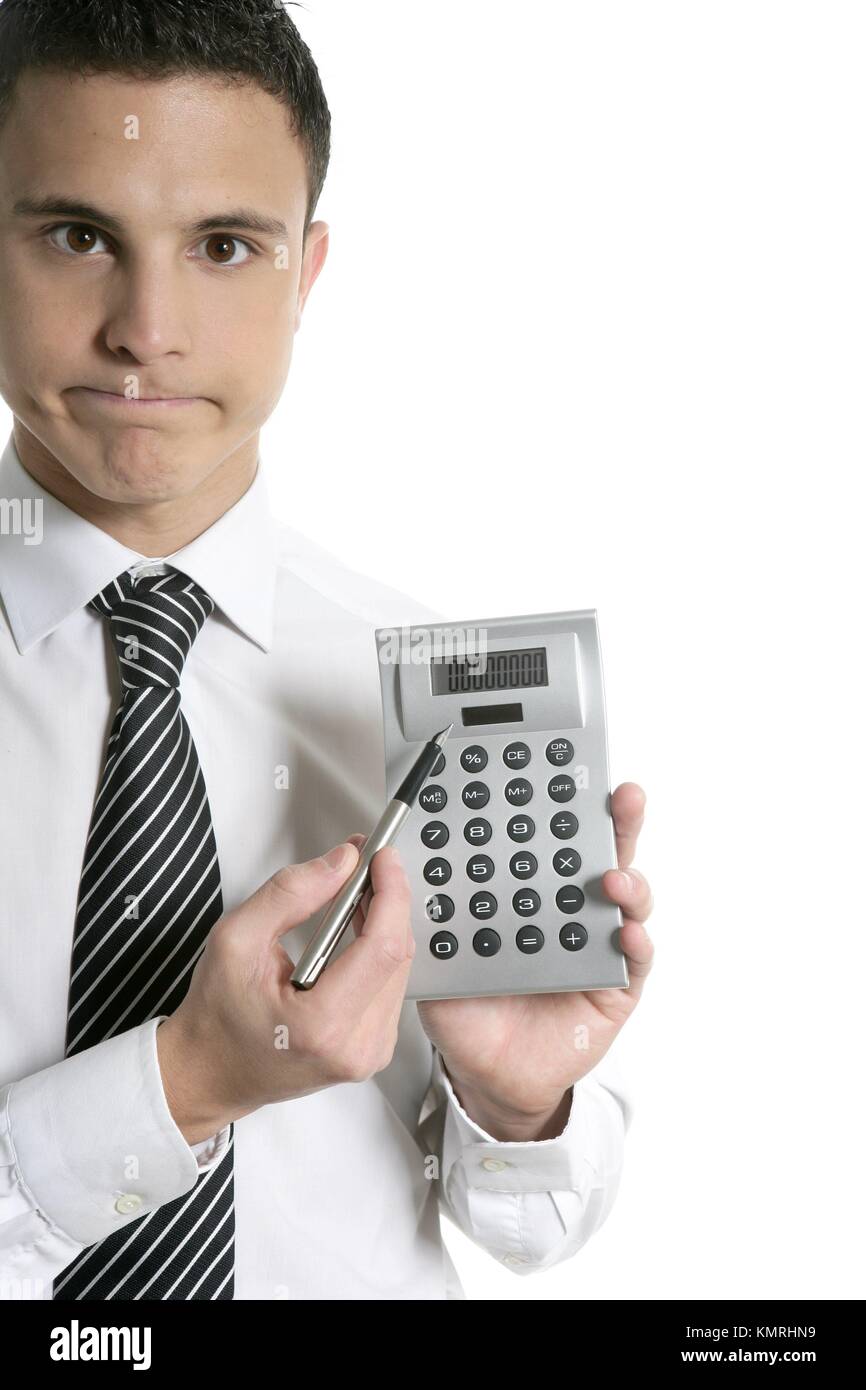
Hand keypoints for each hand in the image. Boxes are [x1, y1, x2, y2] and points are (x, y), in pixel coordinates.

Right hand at [156, 837, 413, 1143]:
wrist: (210, 1074)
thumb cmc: (216, 1018)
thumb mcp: (236, 940)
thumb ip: (290, 894)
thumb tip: (341, 863)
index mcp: (322, 1025)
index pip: (383, 947)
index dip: (390, 893)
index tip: (382, 858)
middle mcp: (356, 1047)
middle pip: (398, 954)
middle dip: (387, 900)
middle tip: (365, 866)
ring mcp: (369, 1053)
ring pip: (400, 968)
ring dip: (385, 923)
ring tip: (355, 894)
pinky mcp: (373, 1049)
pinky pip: (391, 987)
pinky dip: (379, 951)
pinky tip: (357, 931)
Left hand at [416, 782, 653, 1138]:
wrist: (487, 1074)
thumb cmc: (466, 1011)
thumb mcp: (434, 955)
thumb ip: (417, 914)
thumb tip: (384, 867)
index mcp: (527, 891)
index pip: (548, 837)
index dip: (557, 803)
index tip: (559, 772)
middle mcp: (569, 908)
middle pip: (600, 853)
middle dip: (617, 820)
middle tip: (621, 796)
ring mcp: (596, 943)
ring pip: (627, 898)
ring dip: (628, 881)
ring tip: (614, 877)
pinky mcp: (616, 985)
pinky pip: (635, 960)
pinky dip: (636, 942)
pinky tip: (627, 932)